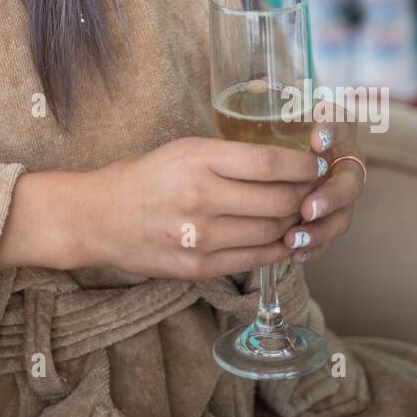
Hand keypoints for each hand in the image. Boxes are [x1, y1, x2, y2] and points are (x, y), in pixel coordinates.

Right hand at [78, 135, 327, 280]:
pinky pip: (254, 260)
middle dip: (307, 197)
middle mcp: (201, 197)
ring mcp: (200, 236)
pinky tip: (282, 239)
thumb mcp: (184, 150)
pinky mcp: (197, 267)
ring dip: (294, 224)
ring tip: (299, 215)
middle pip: (279, 200)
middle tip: (315, 192)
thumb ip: (230, 157)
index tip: (317, 164)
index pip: (269, 162)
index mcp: (198, 159)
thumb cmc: (145, 176)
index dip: (303, 165)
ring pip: (272, 232)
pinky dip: (277, 249)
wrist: (100, 216)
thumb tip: (286, 163)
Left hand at [282, 107, 365, 264]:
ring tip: (294, 239)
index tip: (315, 137)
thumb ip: (268, 96)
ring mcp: (340, 192)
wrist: (280, 150)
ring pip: (343, 214)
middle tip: (308, 207)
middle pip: (351, 179)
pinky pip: (329, 236)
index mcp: (334, 128)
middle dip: (331, 196)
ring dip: (321, 229)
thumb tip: (256, 85)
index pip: (342, 123)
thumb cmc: (270, 125)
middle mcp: (344, 160)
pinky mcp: (331, 217)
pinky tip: (294, 255)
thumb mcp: (269, 108)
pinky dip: (315, 247)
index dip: (332, 130)